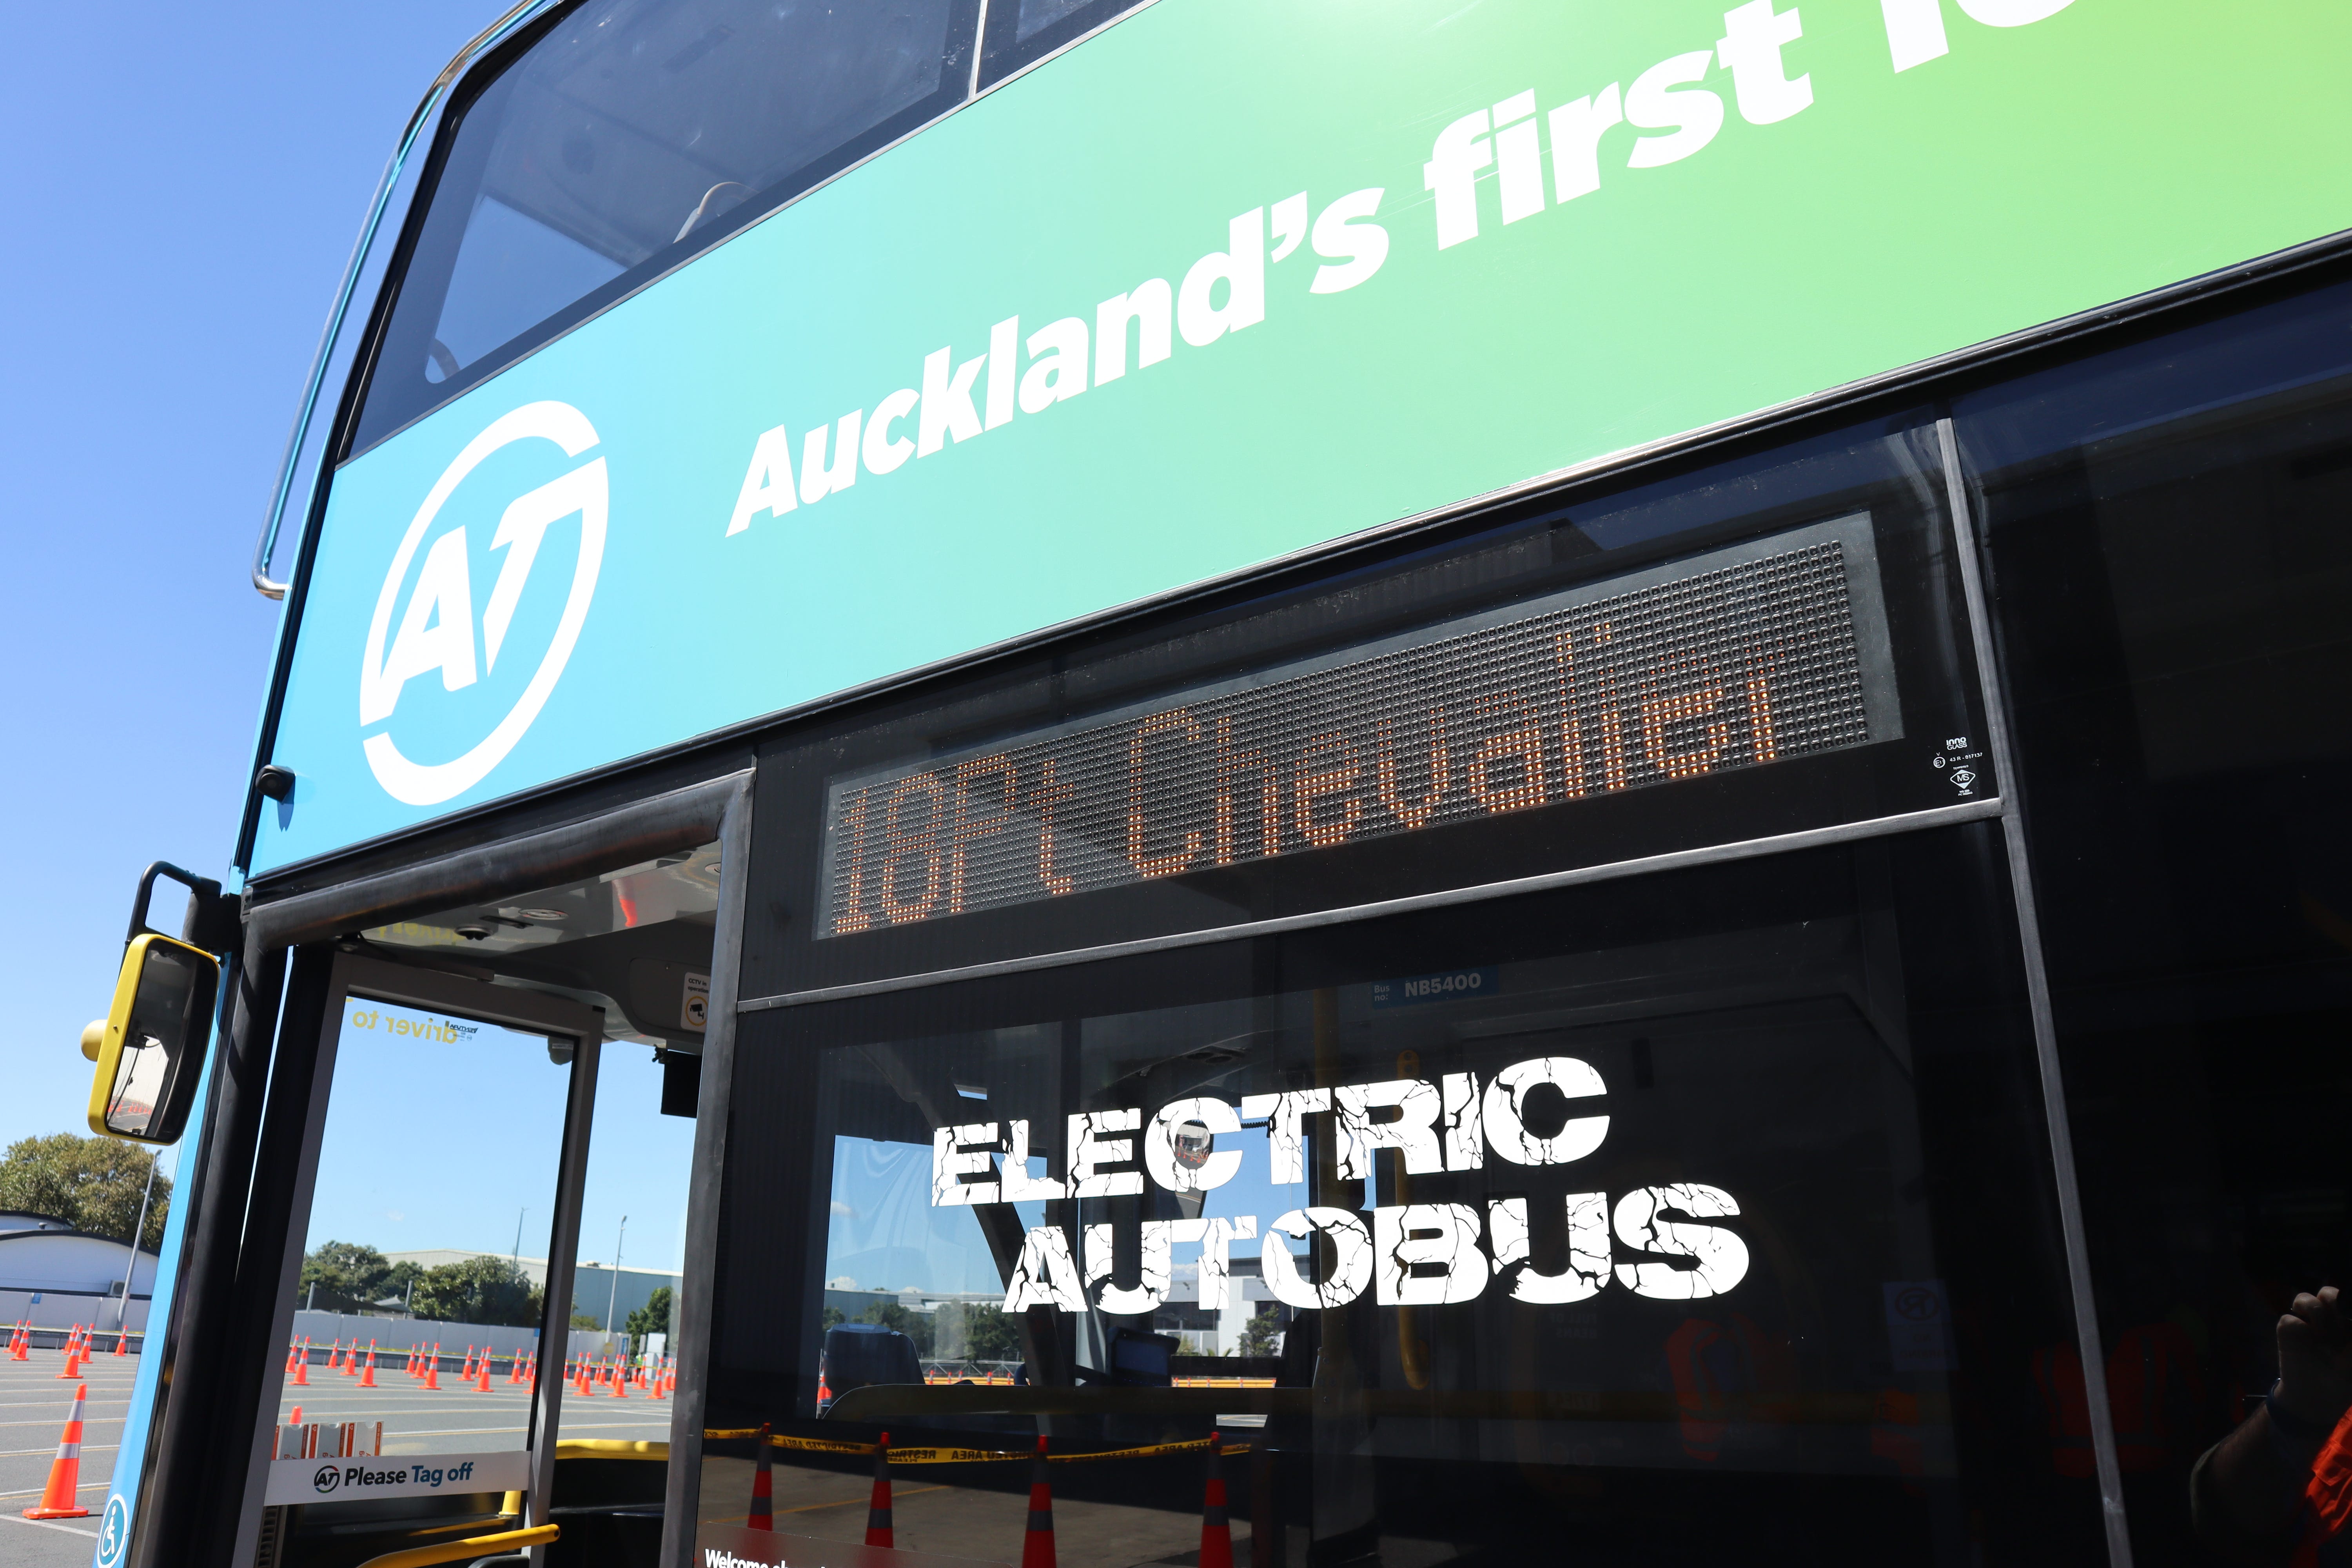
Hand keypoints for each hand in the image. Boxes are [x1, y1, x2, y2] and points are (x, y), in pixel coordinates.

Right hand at [2275, 1286, 2351, 1431]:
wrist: (2315, 1400)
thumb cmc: (2342, 1383)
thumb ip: (2351, 1338)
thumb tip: (2350, 1317)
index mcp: (2347, 1326)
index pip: (2347, 1303)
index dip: (2347, 1300)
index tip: (2348, 1309)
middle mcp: (2328, 1322)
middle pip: (2329, 1294)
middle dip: (2333, 1297)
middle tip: (2337, 1309)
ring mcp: (2306, 1325)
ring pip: (2306, 1299)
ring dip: (2315, 1310)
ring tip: (2321, 1332)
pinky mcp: (2287, 1331)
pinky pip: (2289, 1318)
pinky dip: (2298, 1327)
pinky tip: (2307, 1339)